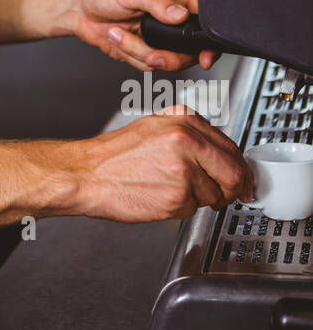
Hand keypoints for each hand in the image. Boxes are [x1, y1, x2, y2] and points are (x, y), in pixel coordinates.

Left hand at [68, 0, 219, 72]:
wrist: (78, 7)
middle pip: (190, 50)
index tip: (202, 56)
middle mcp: (172, 17)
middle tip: (150, 54)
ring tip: (118, 32)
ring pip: (166, 60)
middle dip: (167, 56)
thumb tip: (180, 14)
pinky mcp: (145, 49)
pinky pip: (147, 64)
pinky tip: (117, 39)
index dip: (206, 41)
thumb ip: (157, 2)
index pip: (204, 20)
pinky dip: (129, 56)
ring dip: (138, 52)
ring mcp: (159, 35)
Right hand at [68, 105, 252, 221]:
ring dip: (199, 199)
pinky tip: (159, 196)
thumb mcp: (155, 129)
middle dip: (233, 189)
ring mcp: (184, 169)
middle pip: (234, 172)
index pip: (231, 147)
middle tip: (226, 196)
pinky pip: (194, 209)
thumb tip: (222, 158)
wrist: (86, 173)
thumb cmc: (115, 156)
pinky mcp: (177, 196)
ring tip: (169, 189)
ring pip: (215, 194)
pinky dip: (180, 209)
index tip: (242, 180)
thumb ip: (191, 138)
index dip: (238, 169)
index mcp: (185, 120)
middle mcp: (188, 140)